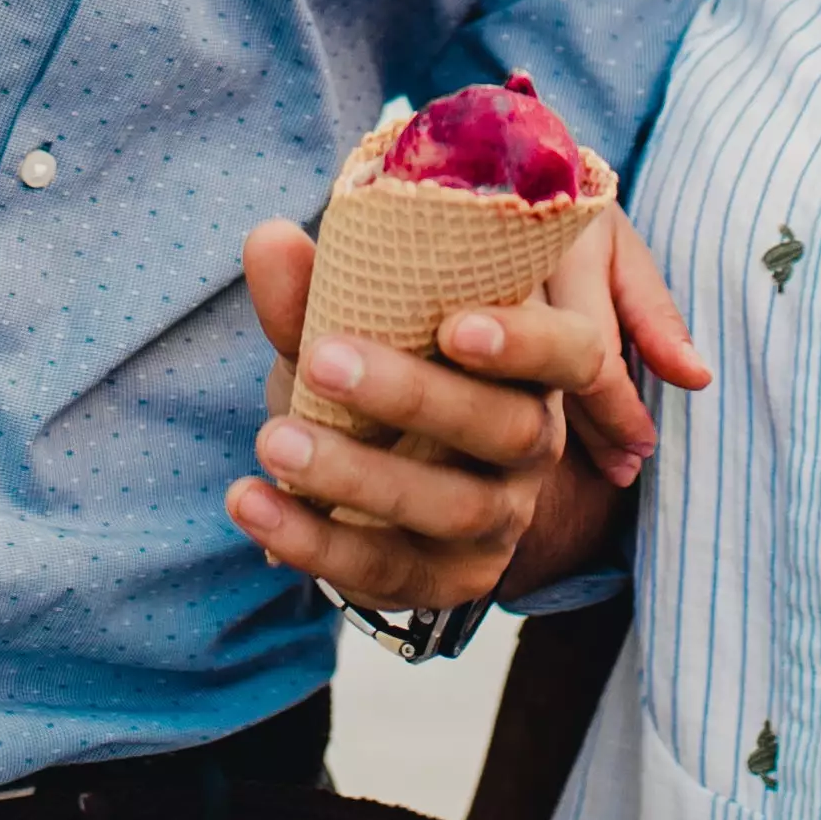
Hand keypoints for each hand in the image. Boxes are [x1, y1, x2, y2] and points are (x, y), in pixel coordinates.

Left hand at [222, 205, 712, 613]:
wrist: (371, 481)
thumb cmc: (377, 376)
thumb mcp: (355, 329)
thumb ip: (320, 291)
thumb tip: (268, 237)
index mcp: (530, 369)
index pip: (571, 353)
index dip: (526, 343)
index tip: (456, 326)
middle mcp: (530, 447)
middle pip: (506, 429)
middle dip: (415, 396)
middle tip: (324, 359)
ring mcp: (494, 522)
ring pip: (448, 507)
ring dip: (356, 473)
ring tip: (273, 438)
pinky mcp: (444, 582)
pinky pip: (384, 570)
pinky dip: (311, 537)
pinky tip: (248, 500)